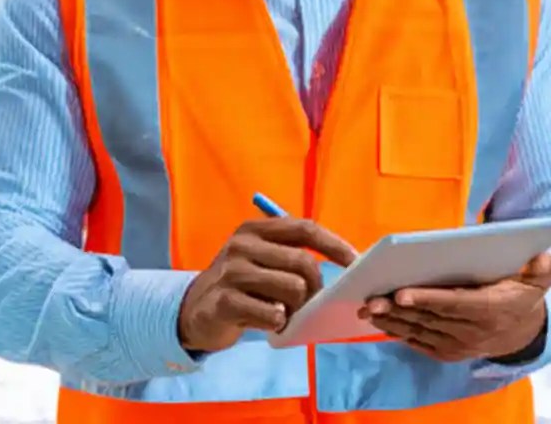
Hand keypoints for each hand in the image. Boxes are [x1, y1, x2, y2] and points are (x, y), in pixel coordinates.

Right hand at [178, 218, 356, 352]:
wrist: (195, 311)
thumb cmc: (240, 285)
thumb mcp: (260, 259)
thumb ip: (291, 255)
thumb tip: (344, 265)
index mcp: (255, 229)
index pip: (304, 228)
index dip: (334, 245)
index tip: (355, 262)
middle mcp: (241, 245)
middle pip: (303, 262)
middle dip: (315, 287)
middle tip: (307, 302)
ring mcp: (231, 273)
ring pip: (292, 289)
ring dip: (296, 307)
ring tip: (283, 312)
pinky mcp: (224, 301)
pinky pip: (271, 313)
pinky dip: (278, 322)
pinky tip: (269, 322)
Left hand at [359, 253, 550, 362]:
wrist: (523, 334)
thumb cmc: (522, 297)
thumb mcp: (538, 282)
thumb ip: (541, 270)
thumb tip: (545, 257)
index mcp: (489, 310)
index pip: (453, 303)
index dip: (426, 299)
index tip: (401, 293)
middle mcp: (472, 331)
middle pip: (429, 318)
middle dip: (397, 309)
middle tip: (371, 299)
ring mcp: (458, 345)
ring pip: (419, 331)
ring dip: (391, 322)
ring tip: (367, 309)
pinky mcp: (448, 352)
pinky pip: (419, 342)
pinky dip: (398, 333)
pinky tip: (380, 321)